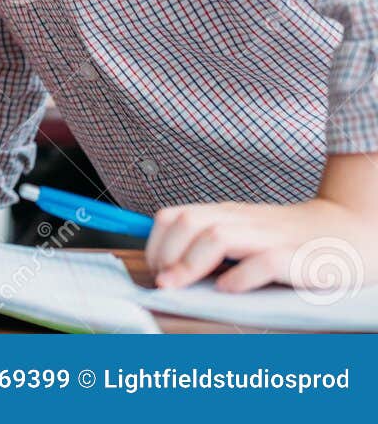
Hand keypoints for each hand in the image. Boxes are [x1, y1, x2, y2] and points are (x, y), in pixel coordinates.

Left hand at [146, 197, 377, 293]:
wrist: (349, 231)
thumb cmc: (290, 239)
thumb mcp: (244, 233)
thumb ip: (210, 245)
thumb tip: (168, 271)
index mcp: (226, 214)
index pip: (174, 216)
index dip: (155, 243)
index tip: (153, 270)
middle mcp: (243, 220)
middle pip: (188, 222)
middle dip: (166, 254)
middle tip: (164, 283)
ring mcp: (270, 236)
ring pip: (216, 235)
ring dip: (190, 263)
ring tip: (182, 286)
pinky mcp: (297, 257)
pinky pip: (263, 262)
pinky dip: (240, 277)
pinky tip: (229, 289)